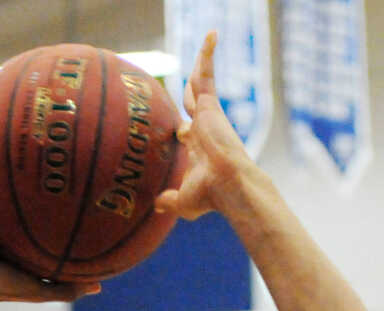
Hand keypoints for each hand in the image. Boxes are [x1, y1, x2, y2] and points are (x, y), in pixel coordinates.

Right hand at [0, 169, 99, 304]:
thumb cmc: (3, 286)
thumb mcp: (42, 289)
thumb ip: (68, 287)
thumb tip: (98, 286)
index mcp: (7, 248)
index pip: (25, 225)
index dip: (40, 210)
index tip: (60, 191)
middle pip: (4, 202)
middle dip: (15, 183)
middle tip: (36, 159)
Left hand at [155, 32, 252, 220]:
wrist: (227, 185)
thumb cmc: (209, 196)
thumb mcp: (182, 201)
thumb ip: (169, 200)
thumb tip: (157, 204)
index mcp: (198, 148)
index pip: (187, 131)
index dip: (181, 130)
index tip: (178, 131)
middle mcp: (203, 128)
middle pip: (193, 102)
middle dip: (190, 91)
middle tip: (189, 79)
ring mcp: (207, 115)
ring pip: (200, 83)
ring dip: (201, 64)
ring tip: (207, 42)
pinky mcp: (210, 104)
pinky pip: (207, 72)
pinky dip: (207, 54)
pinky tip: (211, 34)